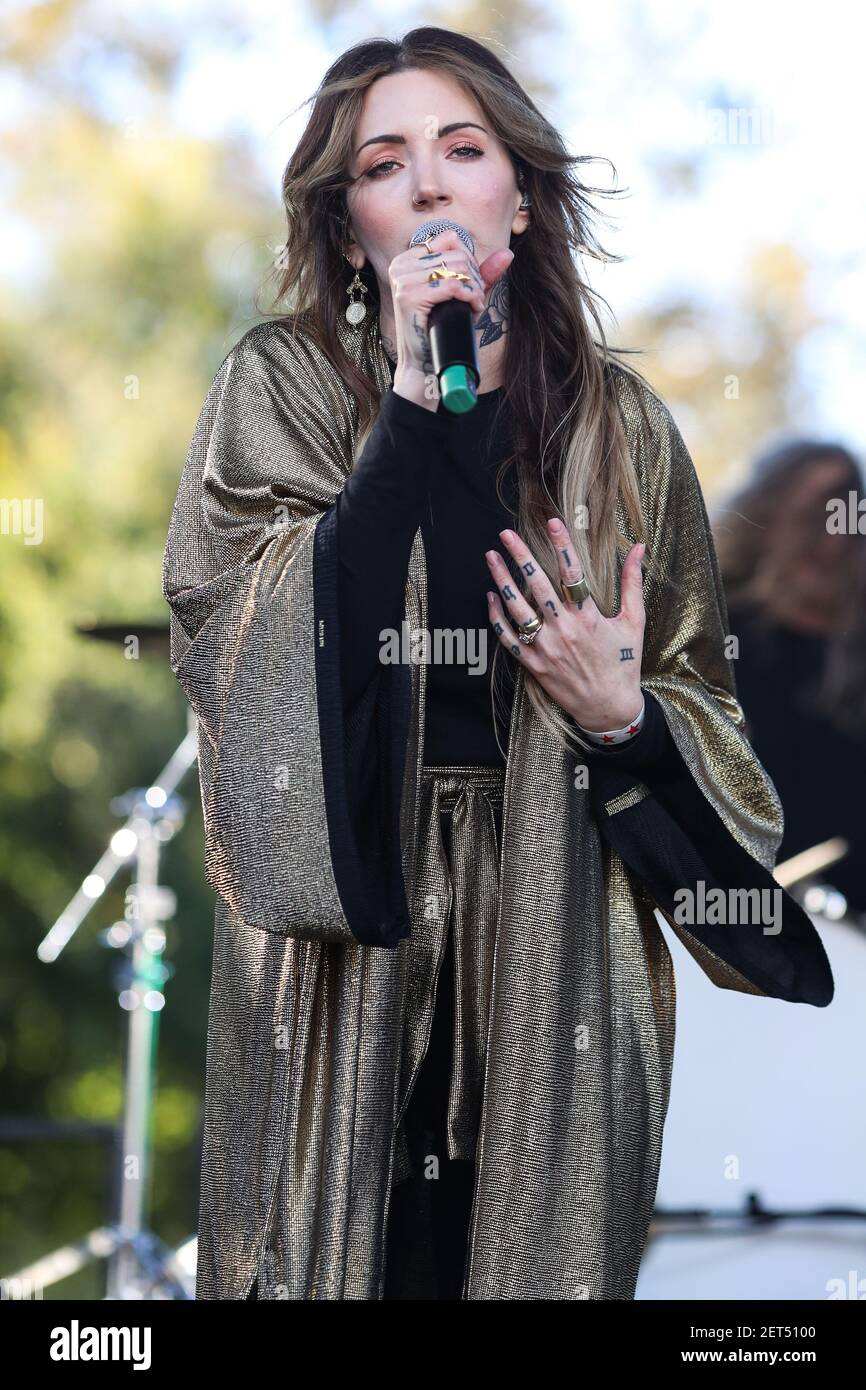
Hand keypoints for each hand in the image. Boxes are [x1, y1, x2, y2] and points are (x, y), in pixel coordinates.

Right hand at [389, 231, 513, 395]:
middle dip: (475, 278)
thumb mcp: (462, 296)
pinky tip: (472, 310)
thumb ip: (482, 273)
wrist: (424, 364)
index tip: (472, 284)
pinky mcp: (408, 296)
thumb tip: (507, 254)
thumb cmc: (442, 329)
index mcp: (408, 259)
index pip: (450, 238)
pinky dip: (470, 297)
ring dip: (474, 289)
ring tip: (474, 306)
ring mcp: (402, 280)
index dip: (470, 259)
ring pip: (457, 269)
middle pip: (457, 254)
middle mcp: (401, 265)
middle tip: (476, 300)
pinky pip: (452, 286)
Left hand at [485, 518, 645, 730]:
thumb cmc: (624, 663)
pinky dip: (496, 617)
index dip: (561, 544)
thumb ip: (632, 583)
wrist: (609, 708)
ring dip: (502, 580)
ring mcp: (545, 647)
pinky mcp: (533, 664)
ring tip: (490, 557)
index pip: (572, 572)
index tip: (551, 522)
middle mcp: (564, 629)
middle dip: (520, 555)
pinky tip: (490, 597)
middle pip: (537, 584)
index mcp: (589, 617)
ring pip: (517, 608)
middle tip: (505, 534)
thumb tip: (639, 548)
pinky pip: (508, 638)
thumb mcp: (634, 622)